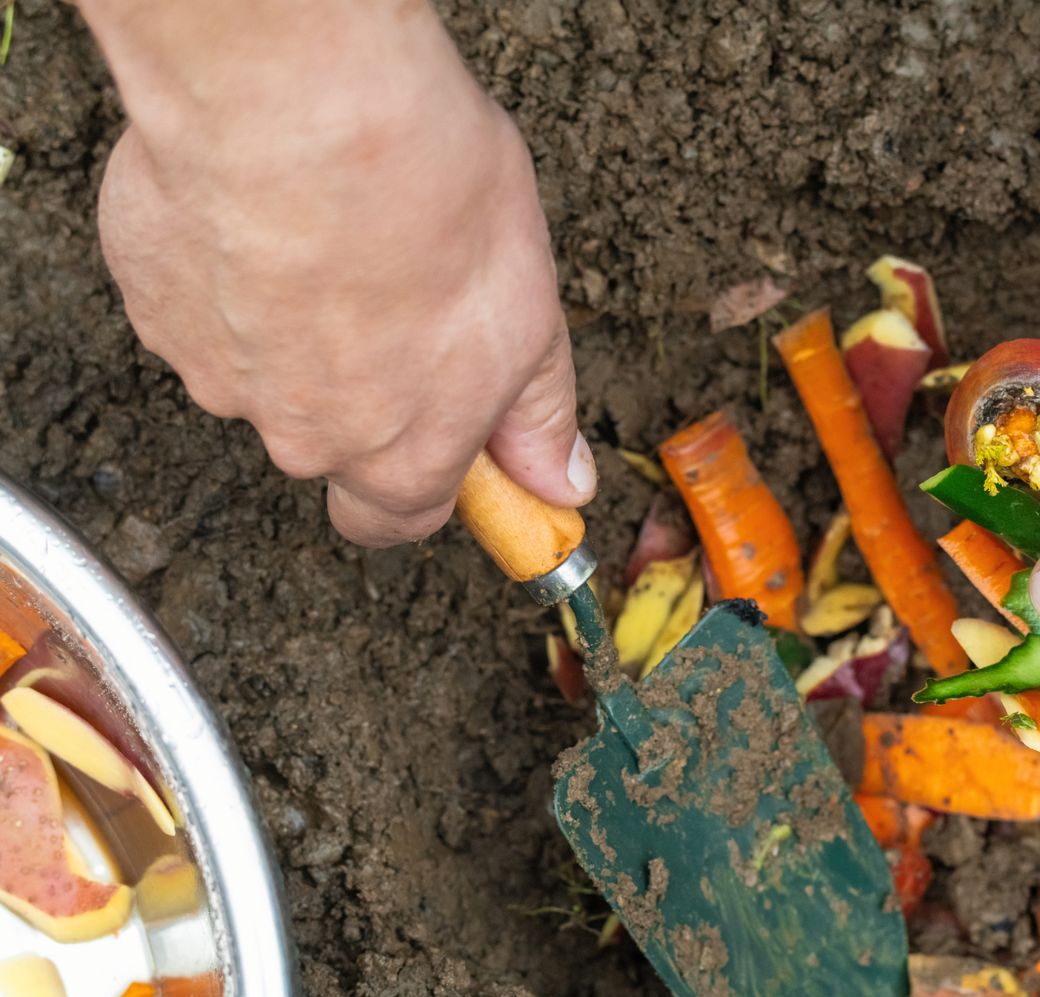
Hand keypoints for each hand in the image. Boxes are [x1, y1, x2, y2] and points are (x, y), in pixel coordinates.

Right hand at [95, 5, 590, 545]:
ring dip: (292, 321)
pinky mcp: (154, 304)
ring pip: (261, 366)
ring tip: (334, 237)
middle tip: (397, 294)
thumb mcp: (531, 317)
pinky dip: (232, 269)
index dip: (420, 482)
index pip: (396, 521)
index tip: (443, 437)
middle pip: (330, 437)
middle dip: (360, 382)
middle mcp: (300, 439)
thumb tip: (558, 481)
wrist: (309, 105)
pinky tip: (271, 211)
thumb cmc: (430, 204)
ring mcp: (215, 374)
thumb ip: (537, 415)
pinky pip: (199, 301)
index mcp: (398, 459)